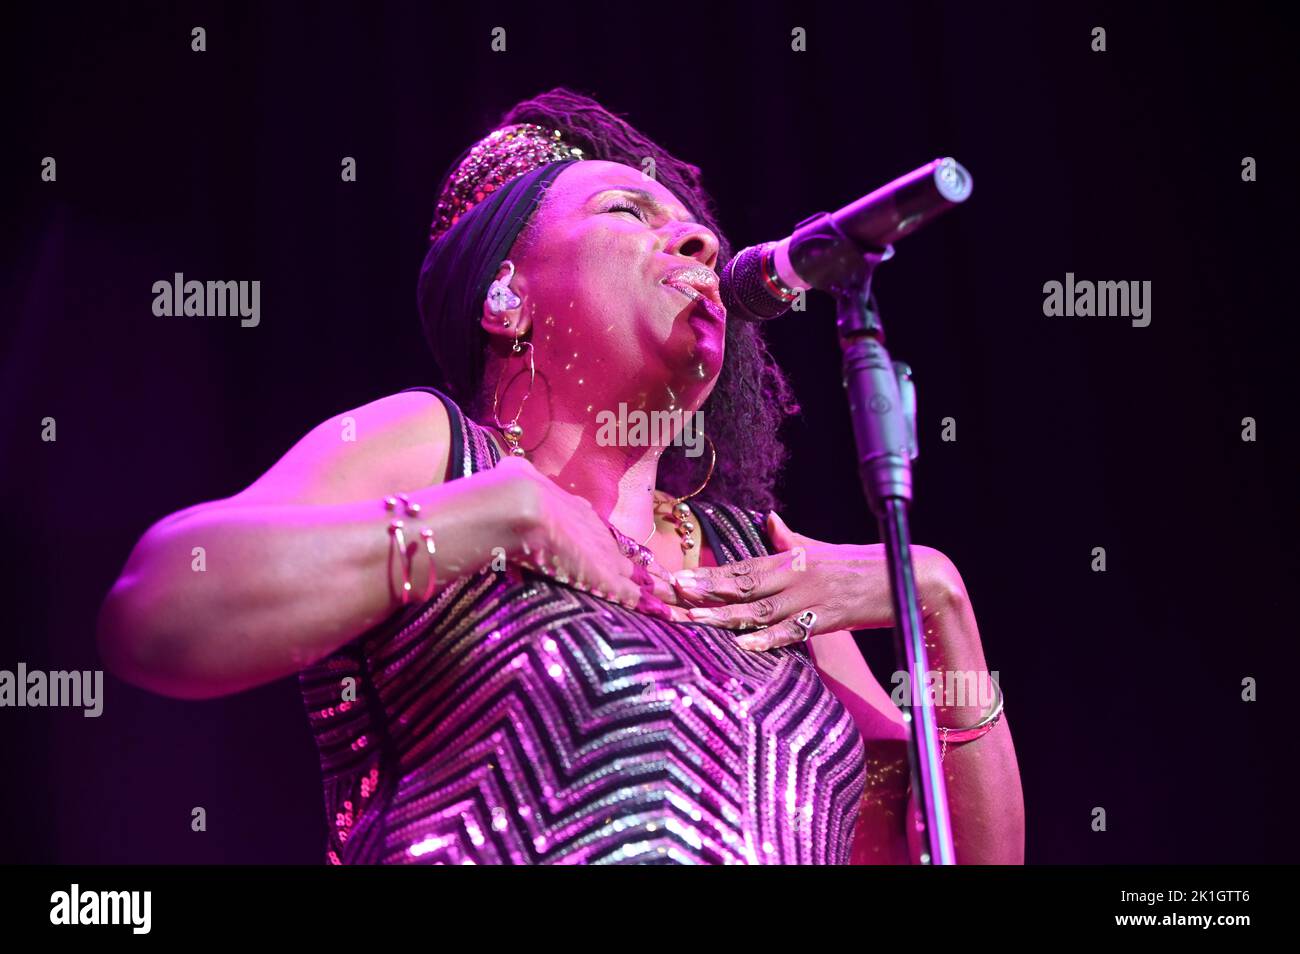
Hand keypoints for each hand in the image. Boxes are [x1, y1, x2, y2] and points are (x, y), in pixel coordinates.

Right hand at [485, 456, 679, 619]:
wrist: (523, 504)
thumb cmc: (514, 489)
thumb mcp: (518, 476)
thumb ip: (517, 475)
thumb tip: (509, 466)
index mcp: (576, 510)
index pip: (595, 530)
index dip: (602, 543)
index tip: (610, 552)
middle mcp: (595, 531)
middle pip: (617, 551)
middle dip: (629, 564)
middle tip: (649, 578)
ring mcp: (603, 554)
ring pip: (630, 571)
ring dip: (644, 584)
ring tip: (665, 596)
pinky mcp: (605, 577)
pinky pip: (629, 592)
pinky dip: (643, 602)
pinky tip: (659, 612)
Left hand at [670, 511, 964, 650]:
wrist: (912, 576)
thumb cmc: (865, 565)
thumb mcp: (823, 549)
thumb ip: (791, 540)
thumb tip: (769, 519)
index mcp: (793, 559)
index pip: (743, 567)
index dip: (709, 575)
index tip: (677, 578)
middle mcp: (798, 576)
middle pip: (743, 585)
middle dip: (705, 592)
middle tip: (670, 595)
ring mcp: (812, 598)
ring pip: (760, 609)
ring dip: (724, 616)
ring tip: (693, 620)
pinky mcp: (830, 618)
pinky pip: (794, 631)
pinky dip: (768, 638)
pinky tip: (744, 644)